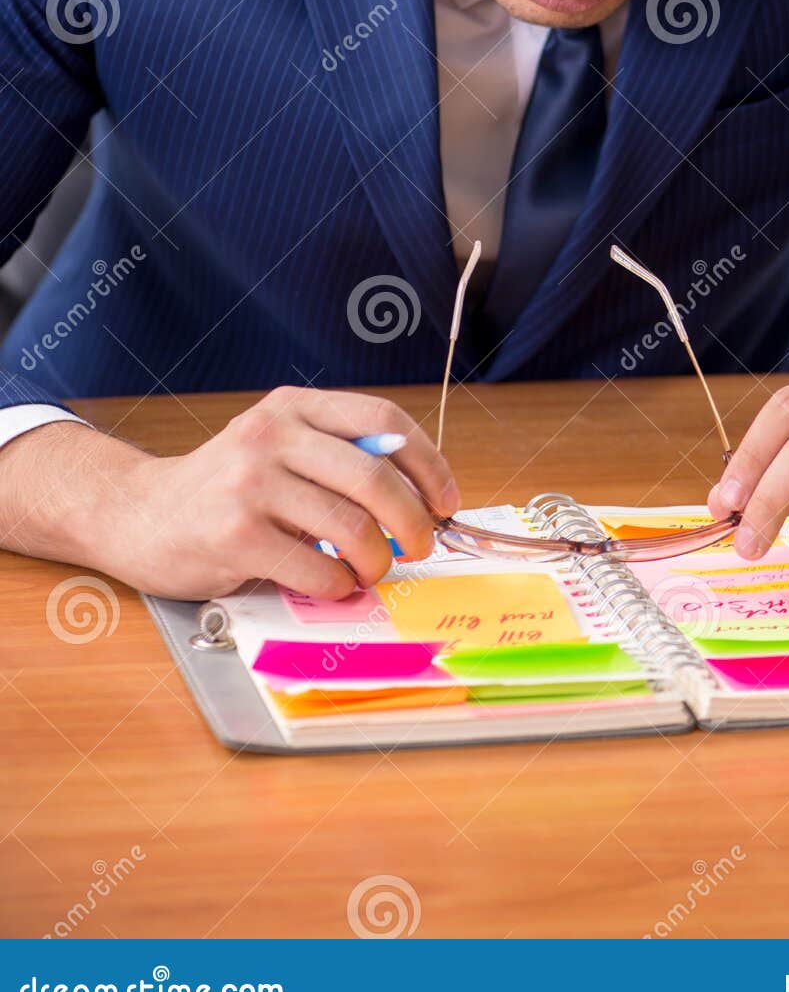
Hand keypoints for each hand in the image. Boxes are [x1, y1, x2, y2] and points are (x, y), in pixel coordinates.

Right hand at [4, 388, 458, 600]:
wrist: (139, 514)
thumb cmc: (225, 488)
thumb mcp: (280, 447)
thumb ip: (337, 456)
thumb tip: (420, 494)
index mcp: (294, 407)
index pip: (384, 422)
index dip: (428, 464)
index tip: (445, 501)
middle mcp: (272, 435)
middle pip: (376, 476)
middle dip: (414, 521)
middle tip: (420, 545)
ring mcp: (251, 484)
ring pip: (351, 526)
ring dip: (377, 560)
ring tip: (371, 569)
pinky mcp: (234, 535)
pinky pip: (315, 567)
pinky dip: (339, 584)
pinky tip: (334, 584)